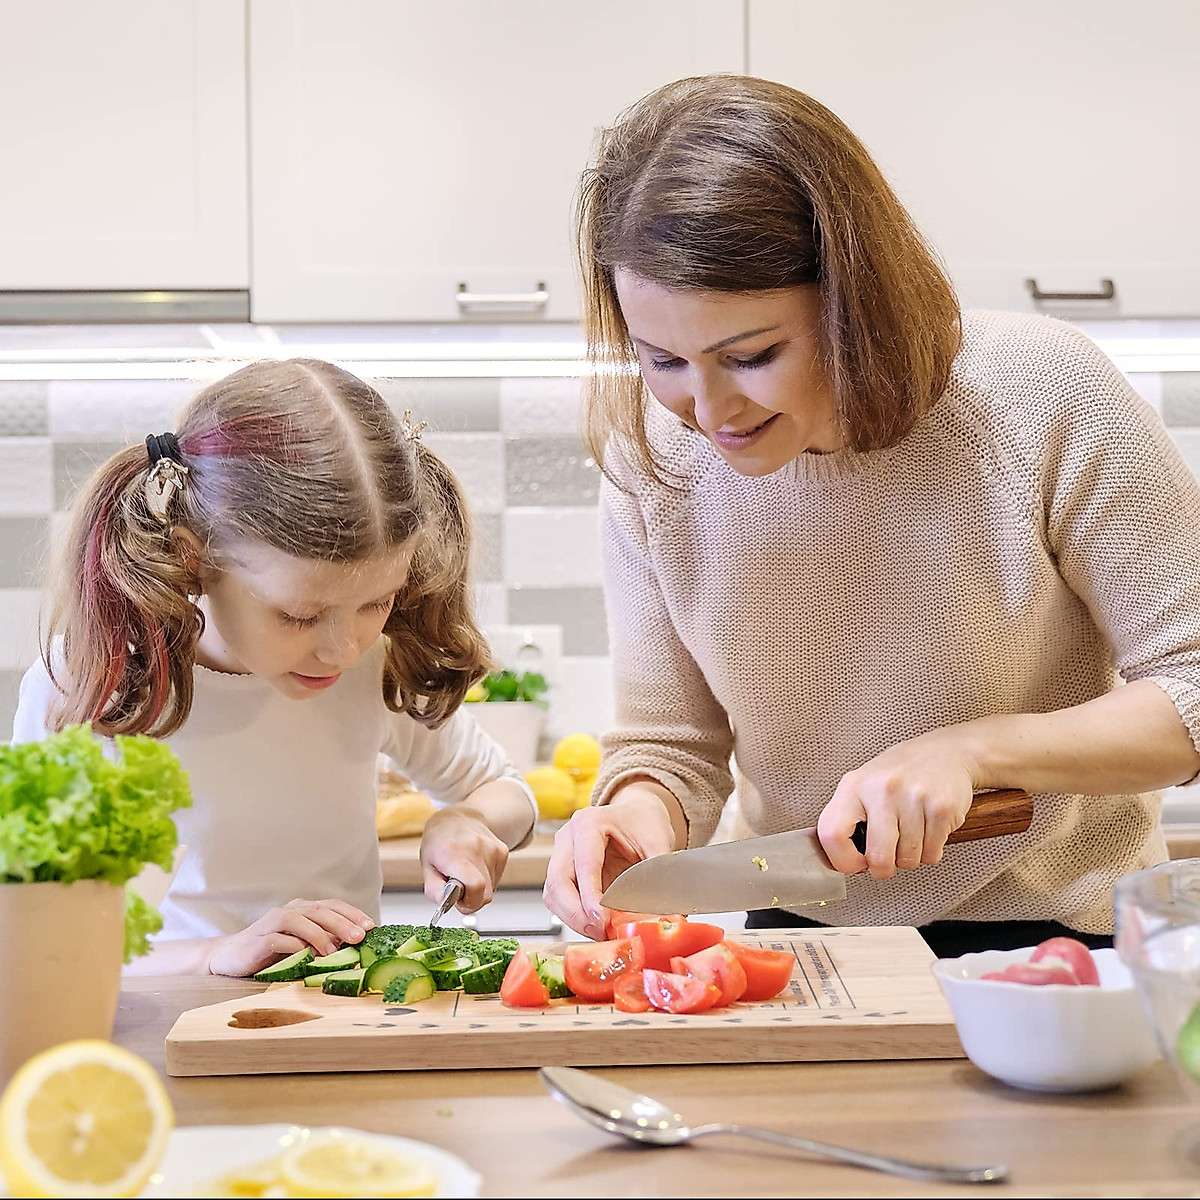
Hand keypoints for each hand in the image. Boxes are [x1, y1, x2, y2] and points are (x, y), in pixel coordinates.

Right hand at [206, 898, 373, 976]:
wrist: (229, 956)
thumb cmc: (270, 952)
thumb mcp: (301, 945)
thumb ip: (323, 942)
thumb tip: (355, 949)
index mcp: (302, 909)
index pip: (333, 905)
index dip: (353, 914)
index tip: (371, 927)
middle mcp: (289, 910)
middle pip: (321, 911)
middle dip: (343, 923)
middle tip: (359, 937)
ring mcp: (273, 922)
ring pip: (302, 921)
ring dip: (321, 936)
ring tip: (335, 953)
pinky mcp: (259, 938)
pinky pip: (280, 940)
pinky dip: (296, 947)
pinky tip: (307, 957)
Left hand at [419, 807, 508, 912]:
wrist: (456, 819)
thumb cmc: (439, 843)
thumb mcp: (426, 867)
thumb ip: (434, 890)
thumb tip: (446, 903)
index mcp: (454, 852)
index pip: (475, 886)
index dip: (468, 902)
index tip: (457, 899)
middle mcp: (476, 848)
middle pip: (485, 894)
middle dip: (471, 899)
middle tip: (458, 888)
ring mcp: (493, 848)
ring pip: (491, 889)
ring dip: (478, 888)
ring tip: (465, 872)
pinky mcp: (503, 851)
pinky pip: (496, 879)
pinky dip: (485, 880)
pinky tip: (475, 867)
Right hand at [543, 783, 679, 939]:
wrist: (636, 814)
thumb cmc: (643, 823)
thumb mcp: (658, 843)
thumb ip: (659, 876)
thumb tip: (668, 915)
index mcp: (589, 822)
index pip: (584, 862)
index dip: (590, 895)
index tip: (601, 919)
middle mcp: (568, 837)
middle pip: (558, 880)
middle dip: (576, 913)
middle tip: (600, 932)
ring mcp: (561, 854)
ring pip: (553, 894)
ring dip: (573, 919)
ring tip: (600, 933)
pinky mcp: (562, 872)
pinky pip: (558, 900)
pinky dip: (573, 917)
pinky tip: (594, 926)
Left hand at [816, 731, 978, 879]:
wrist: (945, 752)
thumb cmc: (900, 773)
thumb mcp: (863, 784)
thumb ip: (848, 819)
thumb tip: (838, 861)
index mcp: (855, 785)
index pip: (832, 835)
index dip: (843, 860)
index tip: (854, 863)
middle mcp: (882, 789)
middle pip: (878, 858)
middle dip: (883, 867)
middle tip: (887, 854)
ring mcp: (914, 798)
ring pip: (907, 860)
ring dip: (909, 856)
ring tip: (909, 831)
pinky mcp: (941, 808)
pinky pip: (932, 854)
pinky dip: (930, 850)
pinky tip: (926, 828)